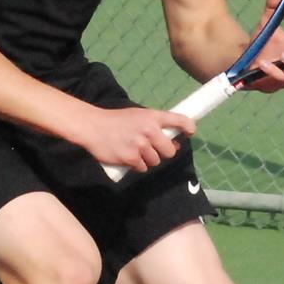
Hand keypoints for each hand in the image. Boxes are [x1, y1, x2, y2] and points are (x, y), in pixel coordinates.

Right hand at [75, 105, 194, 173]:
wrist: (93, 127)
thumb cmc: (117, 121)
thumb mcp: (138, 115)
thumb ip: (154, 125)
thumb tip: (172, 140)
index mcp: (152, 117)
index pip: (179, 120)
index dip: (188, 127)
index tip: (190, 133)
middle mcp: (149, 130)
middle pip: (170, 151)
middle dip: (163, 153)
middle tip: (153, 150)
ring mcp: (140, 146)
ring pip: (156, 161)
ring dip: (148, 160)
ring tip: (136, 151)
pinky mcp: (131, 158)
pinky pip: (143, 168)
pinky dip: (137, 165)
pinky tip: (128, 157)